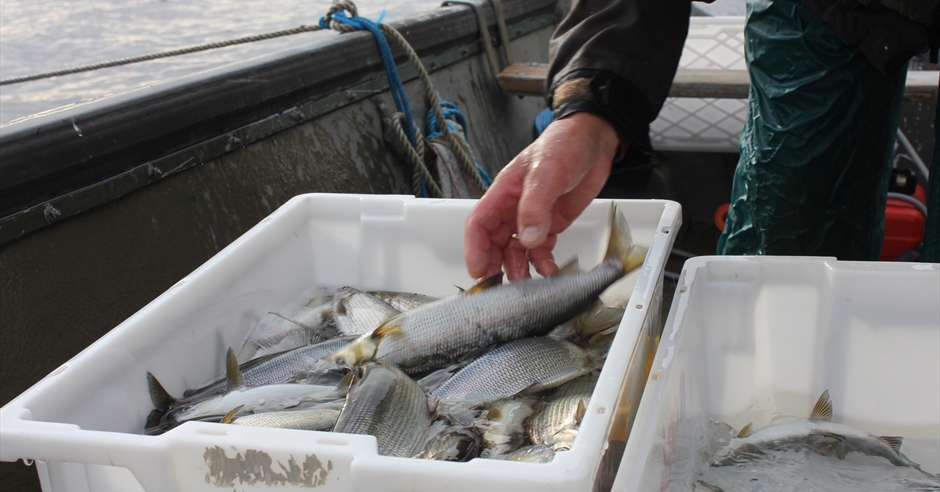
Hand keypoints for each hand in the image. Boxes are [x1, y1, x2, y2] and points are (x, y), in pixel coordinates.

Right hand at [464, 112, 620, 281]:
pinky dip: (542, 264)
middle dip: (494, 264)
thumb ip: (535, 206)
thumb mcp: (547, 172)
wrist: (594, 142)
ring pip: (516, 250)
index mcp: (503, 192)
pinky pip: (540, 250)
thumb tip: (526, 239)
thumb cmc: (564, 145)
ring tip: (527, 284)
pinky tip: (549, 272)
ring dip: (519, 268)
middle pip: (493, 242)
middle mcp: (513, 208)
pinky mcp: (551, 225)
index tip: (478, 271)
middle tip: (500, 286)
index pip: (478, 224)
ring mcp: (532, 218)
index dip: (474, 248)